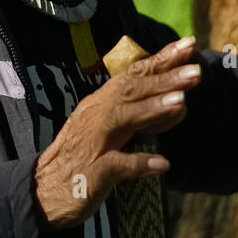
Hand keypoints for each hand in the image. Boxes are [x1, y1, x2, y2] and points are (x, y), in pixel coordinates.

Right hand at [32, 36, 201, 229]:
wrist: (42, 192)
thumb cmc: (82, 160)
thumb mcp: (112, 131)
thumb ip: (143, 118)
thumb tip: (180, 104)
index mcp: (101, 105)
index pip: (133, 76)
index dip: (160, 60)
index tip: (188, 44)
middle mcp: (96, 117)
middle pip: (131, 91)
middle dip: (163, 79)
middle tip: (195, 70)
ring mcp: (92, 143)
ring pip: (123, 118)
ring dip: (152, 110)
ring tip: (181, 101)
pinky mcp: (92, 173)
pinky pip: (117, 165)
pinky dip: (139, 163)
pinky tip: (162, 163)